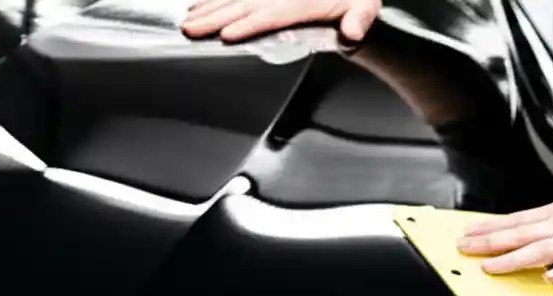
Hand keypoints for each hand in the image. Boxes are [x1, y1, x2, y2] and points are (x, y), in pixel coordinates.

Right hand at [181, 0, 380, 42]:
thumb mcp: (366, 7)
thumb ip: (359, 20)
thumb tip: (351, 33)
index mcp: (304, 2)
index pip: (272, 15)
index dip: (250, 25)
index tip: (228, 35)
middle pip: (244, 7)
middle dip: (214, 18)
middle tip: (190, 30)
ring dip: (207, 10)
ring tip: (185, 21)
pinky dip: (213, 0)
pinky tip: (195, 6)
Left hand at [457, 199, 552, 283]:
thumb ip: (552, 230)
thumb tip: (524, 239)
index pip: (516, 220)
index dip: (489, 227)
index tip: (465, 233)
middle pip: (520, 233)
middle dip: (488, 242)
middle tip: (464, 248)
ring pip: (540, 250)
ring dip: (512, 259)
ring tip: (490, 267)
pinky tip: (546, 279)